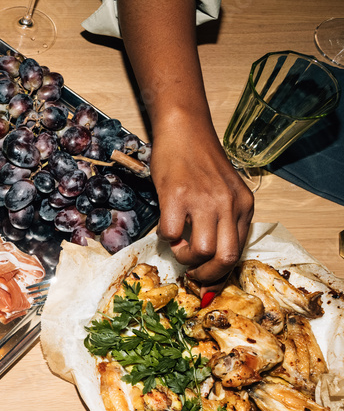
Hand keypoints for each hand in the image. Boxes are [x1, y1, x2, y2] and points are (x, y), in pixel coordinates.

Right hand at [151, 111, 253, 290]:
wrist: (184, 129)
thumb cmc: (200, 160)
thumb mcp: (224, 190)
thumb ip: (223, 218)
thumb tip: (210, 256)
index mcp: (244, 205)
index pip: (238, 252)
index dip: (220, 274)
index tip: (206, 282)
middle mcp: (229, 204)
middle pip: (224, 258)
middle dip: (205, 276)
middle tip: (192, 274)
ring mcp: (203, 200)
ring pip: (200, 251)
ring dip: (184, 257)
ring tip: (178, 246)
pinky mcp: (177, 196)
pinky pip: (171, 234)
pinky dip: (166, 238)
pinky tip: (168, 225)